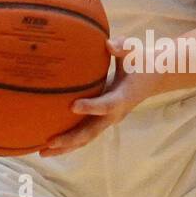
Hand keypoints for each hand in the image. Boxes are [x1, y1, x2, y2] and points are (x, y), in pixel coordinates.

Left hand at [38, 39, 152, 155]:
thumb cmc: (141, 62)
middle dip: (70, 139)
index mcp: (123, 97)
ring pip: (86, 138)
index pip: (106, 105)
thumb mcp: (135, 52)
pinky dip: (68, 142)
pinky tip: (48, 146)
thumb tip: (109, 44)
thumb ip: (123, 47)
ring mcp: (108, 120)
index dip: (91, 107)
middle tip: (50, 142)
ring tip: (42, 152)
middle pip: (92, 131)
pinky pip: (84, 134)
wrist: (153, 77)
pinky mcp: (102, 121)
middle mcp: (115, 114)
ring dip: (65, 147)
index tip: (72, 106)